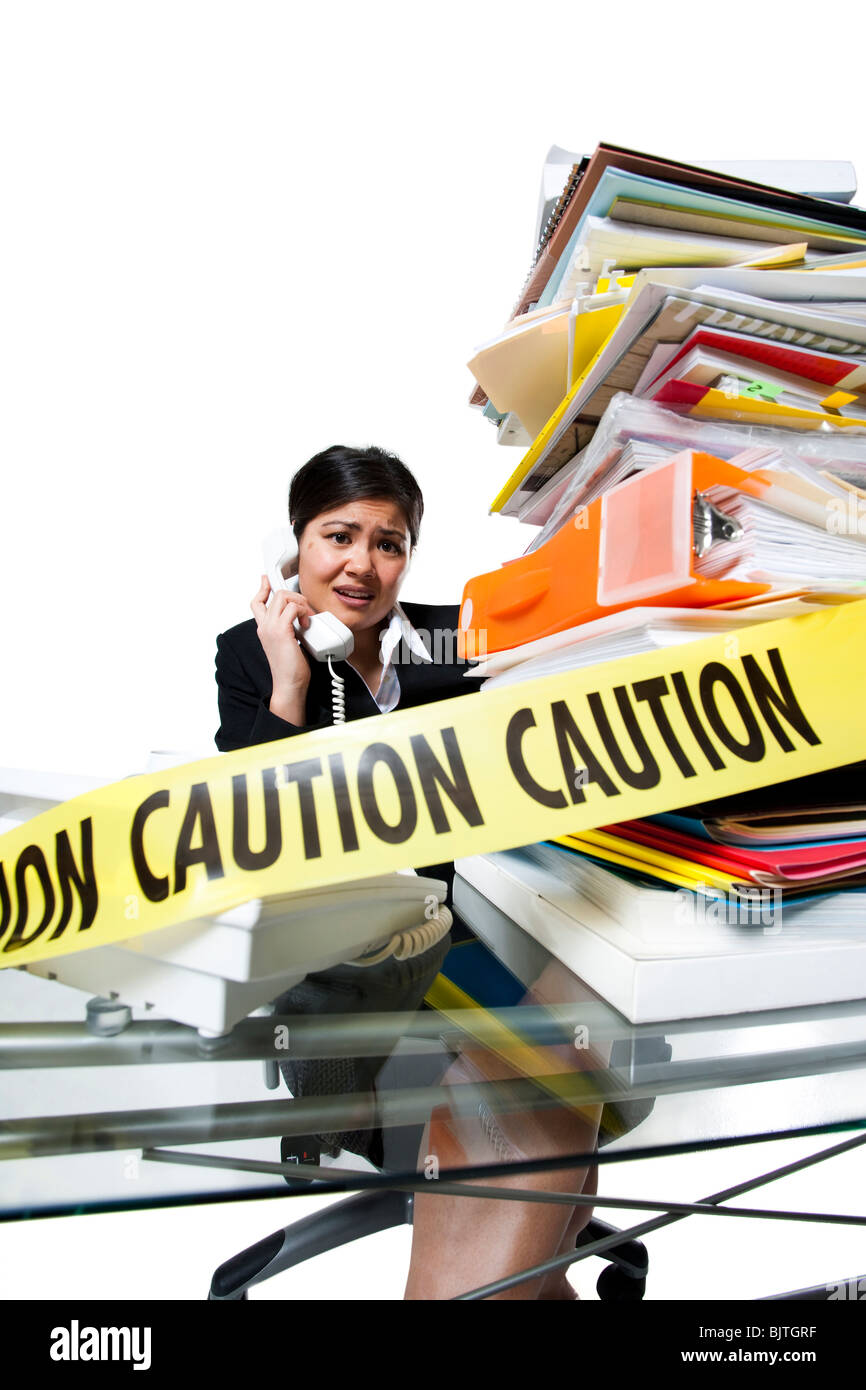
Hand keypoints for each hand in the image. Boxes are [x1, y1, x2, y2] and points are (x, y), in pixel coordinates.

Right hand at [250, 575, 312, 715]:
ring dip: (300, 602)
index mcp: (264, 629)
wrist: (289, 685)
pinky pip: (292, 607)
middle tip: (304, 610)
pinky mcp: (281, 631)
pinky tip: (307, 624)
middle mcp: (264, 626)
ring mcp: (271, 627)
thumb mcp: (288, 643)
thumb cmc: (291, 669)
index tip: (266, 579)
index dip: (263, 588)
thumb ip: (289, 629)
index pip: (257, 602)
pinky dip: (303, 612)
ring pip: (283, 596)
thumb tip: (302, 620)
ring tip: (306, 617)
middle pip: (275, 594)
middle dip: (294, 596)